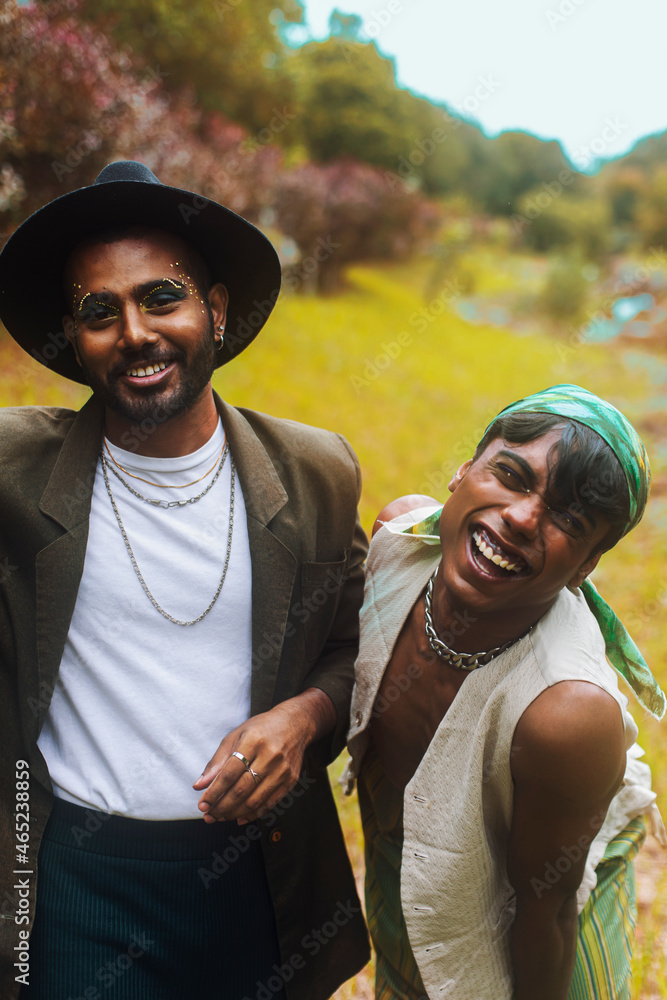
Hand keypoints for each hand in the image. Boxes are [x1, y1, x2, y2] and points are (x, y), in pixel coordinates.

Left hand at [193, 688, 335, 823]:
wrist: (295, 724)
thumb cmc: (261, 729)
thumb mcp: (236, 736)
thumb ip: (217, 761)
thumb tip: (199, 785)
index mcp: (253, 741)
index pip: (229, 773)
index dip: (214, 792)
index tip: (202, 804)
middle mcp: (270, 756)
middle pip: (241, 789)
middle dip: (221, 806)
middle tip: (208, 815)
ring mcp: (282, 770)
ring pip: (254, 801)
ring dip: (234, 813)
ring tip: (220, 817)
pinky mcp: (291, 780)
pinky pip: (269, 804)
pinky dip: (252, 814)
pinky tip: (239, 817)